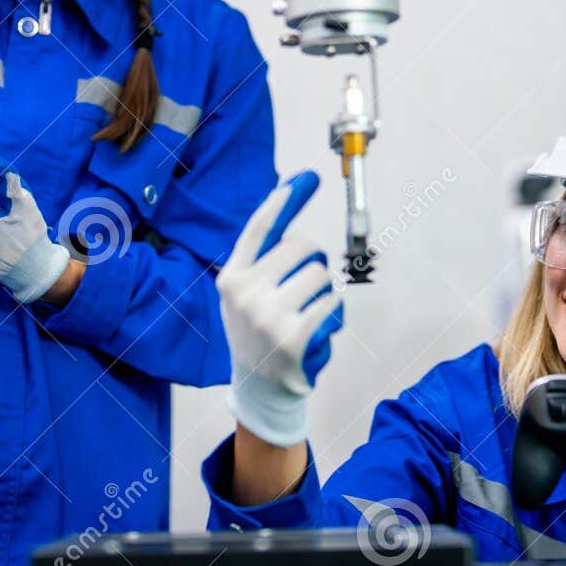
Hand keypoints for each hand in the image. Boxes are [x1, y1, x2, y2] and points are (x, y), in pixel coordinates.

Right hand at [218, 171, 342, 447]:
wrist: (261, 389)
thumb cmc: (260, 333)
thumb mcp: (247, 294)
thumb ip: (265, 258)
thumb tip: (287, 204)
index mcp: (232, 277)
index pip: (259, 228)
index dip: (284, 201)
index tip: (307, 177)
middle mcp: (245, 292)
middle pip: (302, 246)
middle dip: (313, 262)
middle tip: (304, 290)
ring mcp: (268, 314)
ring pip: (321, 274)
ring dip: (325, 293)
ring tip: (308, 315)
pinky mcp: (294, 335)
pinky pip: (332, 303)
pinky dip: (334, 315)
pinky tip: (318, 332)